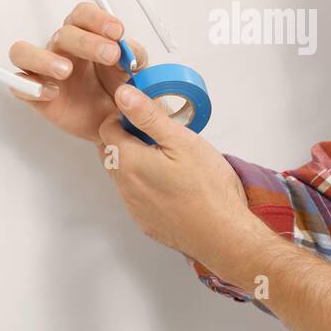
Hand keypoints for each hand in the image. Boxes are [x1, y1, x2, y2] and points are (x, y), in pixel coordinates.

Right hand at [8, 2, 146, 142]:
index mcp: (86, 35)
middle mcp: (61, 48)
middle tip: (110, 55)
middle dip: (87, 41)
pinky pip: (19, 85)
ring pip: (22, 52)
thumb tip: (129, 49)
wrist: (115, 123)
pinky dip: (31, 87)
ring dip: (43, 58)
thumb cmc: (119, 90)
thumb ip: (135, 56)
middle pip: (62, 33)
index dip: (97, 19)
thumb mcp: (135, 71)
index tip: (117, 31)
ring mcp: (43, 70)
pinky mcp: (35, 94)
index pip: (83, 15)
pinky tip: (53, 93)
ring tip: (66, 70)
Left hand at [96, 81, 249, 261]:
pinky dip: (146, 184)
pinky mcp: (146, 222)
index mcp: (130, 162)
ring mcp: (134, 207)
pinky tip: (173, 185)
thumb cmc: (208, 188)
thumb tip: (123, 95)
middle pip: (111, 152)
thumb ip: (148, 116)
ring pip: (123, 175)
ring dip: (137, 162)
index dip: (125, 118)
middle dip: (127, 139)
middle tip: (160, 137)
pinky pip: (136, 196)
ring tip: (170, 160)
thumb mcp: (182, 140)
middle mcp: (125, 187)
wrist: (223, 235)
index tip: (149, 119)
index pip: (106, 129)